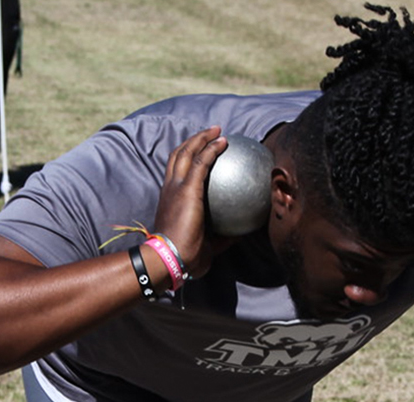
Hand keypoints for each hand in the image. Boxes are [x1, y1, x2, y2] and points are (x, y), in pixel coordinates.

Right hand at [152, 126, 232, 278]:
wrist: (171, 258)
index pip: (176, 171)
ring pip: (187, 152)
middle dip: (194, 140)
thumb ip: (223, 235)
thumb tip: (243, 233)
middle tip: (211, 133)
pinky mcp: (187, 188)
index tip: (202, 152)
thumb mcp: (208, 243)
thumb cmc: (187, 255)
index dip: (187, 158)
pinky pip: (201, 162)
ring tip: (218, 131)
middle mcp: (170, 187)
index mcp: (171, 198)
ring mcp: (176, 186)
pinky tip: (224, 142)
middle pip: (178, 155)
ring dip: (202, 138)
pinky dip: (211, 149)